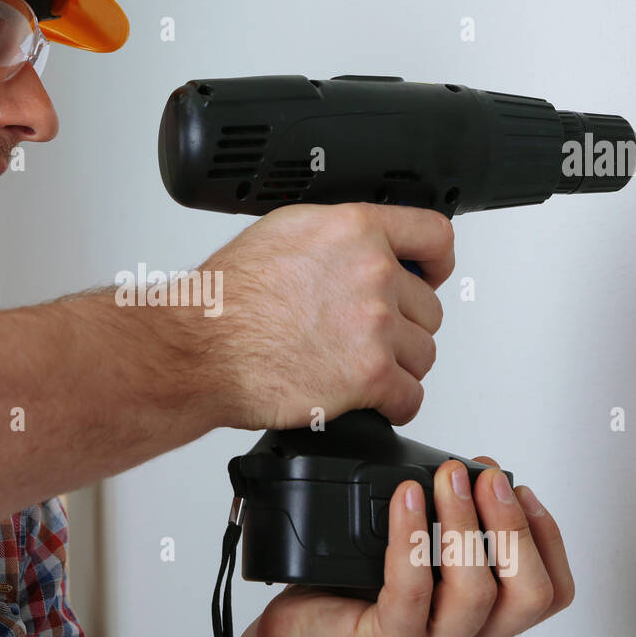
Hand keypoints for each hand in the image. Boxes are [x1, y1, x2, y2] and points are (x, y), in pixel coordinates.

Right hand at [195, 202, 454, 429]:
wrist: (199, 350)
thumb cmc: (225, 300)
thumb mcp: (282, 233)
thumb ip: (336, 238)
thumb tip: (362, 247)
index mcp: (354, 231)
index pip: (434, 236)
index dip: (436, 262)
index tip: (431, 275)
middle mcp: (372, 273)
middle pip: (428, 307)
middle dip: (402, 326)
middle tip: (366, 337)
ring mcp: (374, 325)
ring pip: (424, 353)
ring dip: (398, 366)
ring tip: (360, 368)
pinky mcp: (369, 376)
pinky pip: (411, 396)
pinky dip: (396, 405)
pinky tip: (373, 401)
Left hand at [248, 455, 573, 636]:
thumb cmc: (350, 599)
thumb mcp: (415, 565)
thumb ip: (447, 536)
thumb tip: (465, 473)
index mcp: (483, 623)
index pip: (550, 593)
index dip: (547, 537)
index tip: (522, 488)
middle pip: (529, 595)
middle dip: (514, 525)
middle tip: (487, 476)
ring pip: (475, 592)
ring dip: (466, 523)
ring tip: (447, 478)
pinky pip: (412, 589)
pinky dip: (413, 537)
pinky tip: (406, 500)